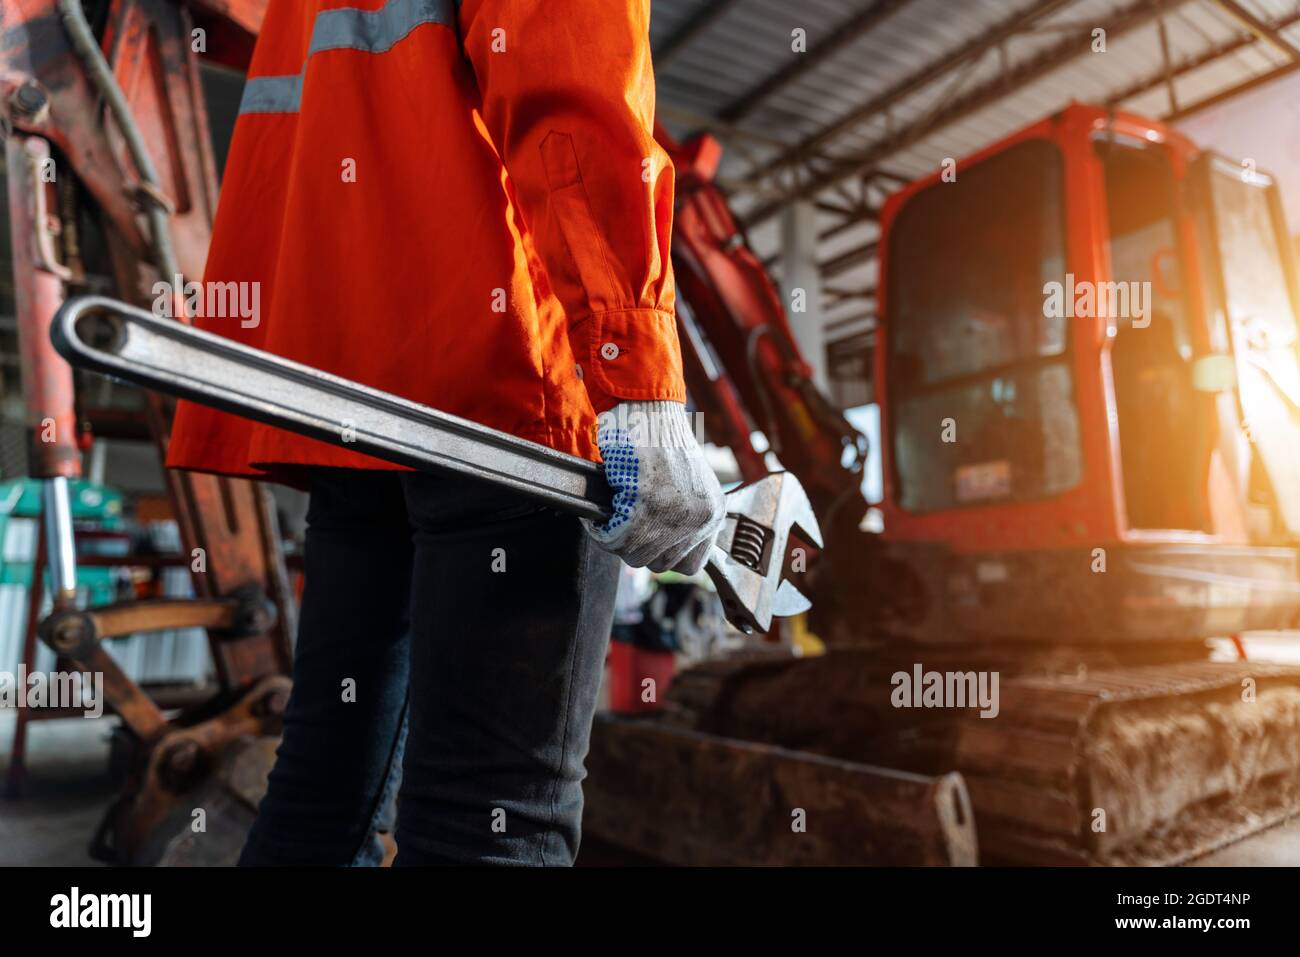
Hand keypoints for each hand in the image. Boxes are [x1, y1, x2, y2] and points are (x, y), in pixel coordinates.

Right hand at [583, 401, 725, 573]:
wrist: (649, 409)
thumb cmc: (662, 440)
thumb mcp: (691, 484)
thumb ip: (686, 516)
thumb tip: (664, 547)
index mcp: (714, 513)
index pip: (691, 565)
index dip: (665, 555)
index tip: (650, 541)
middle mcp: (700, 518)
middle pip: (660, 564)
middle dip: (638, 546)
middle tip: (626, 522)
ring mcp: (674, 514)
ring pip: (635, 556)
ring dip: (618, 539)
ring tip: (614, 514)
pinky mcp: (645, 505)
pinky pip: (615, 539)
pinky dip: (601, 530)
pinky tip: (601, 514)